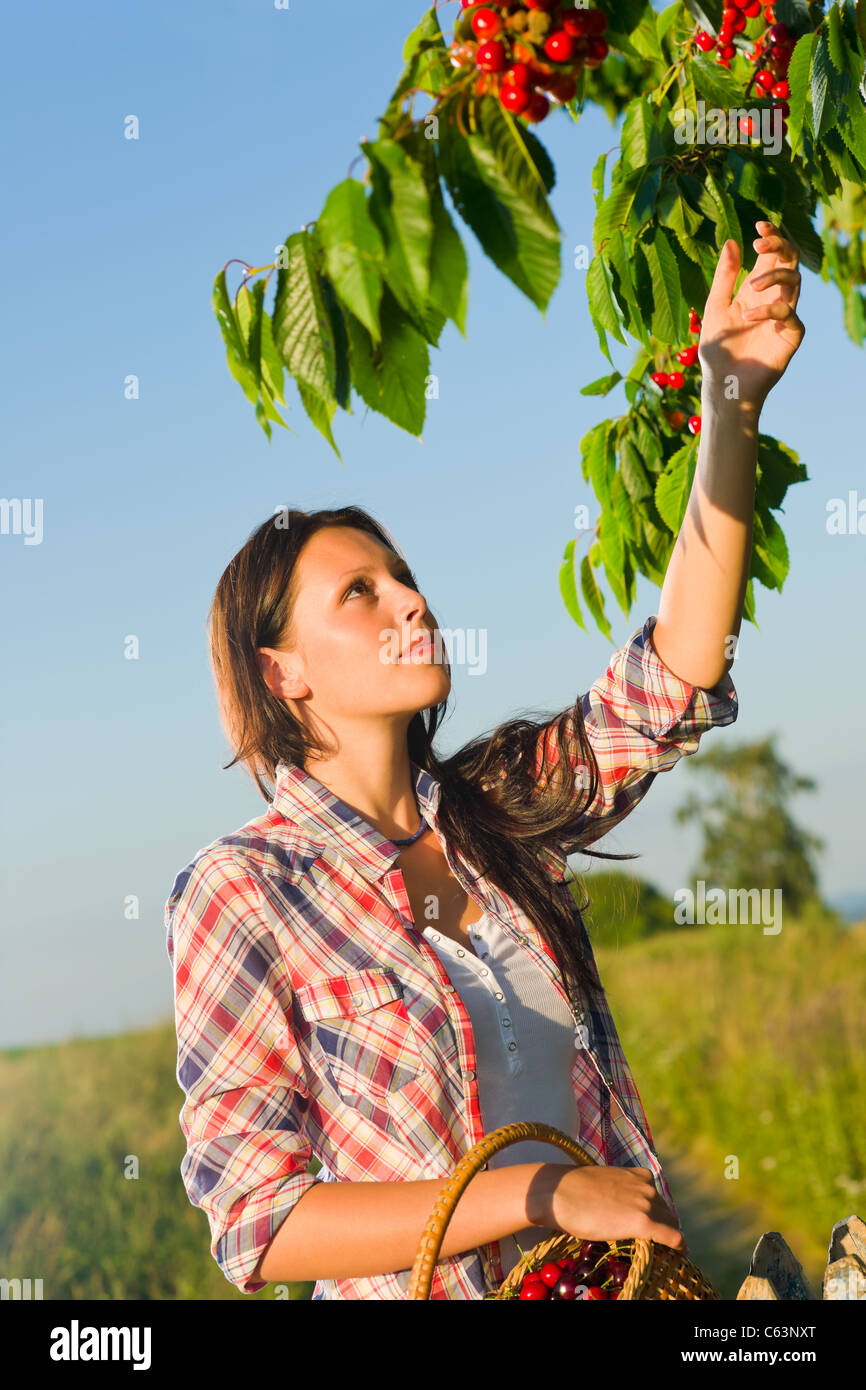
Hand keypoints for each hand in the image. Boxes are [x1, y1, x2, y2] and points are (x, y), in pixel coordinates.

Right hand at [537, 1162, 687, 1252]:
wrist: (560, 1192)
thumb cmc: (574, 1191)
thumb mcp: (605, 1186)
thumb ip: (621, 1195)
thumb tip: (621, 1211)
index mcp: (639, 1176)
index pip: (659, 1201)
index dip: (660, 1217)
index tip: (659, 1230)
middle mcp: (647, 1187)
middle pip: (667, 1213)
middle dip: (665, 1227)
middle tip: (661, 1244)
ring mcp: (646, 1203)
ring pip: (670, 1224)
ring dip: (668, 1236)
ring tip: (667, 1251)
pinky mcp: (644, 1221)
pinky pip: (671, 1236)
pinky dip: (678, 1245)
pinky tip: (681, 1253)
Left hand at [697, 220, 804, 409]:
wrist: (723, 385)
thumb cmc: (718, 350)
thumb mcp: (715, 307)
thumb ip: (724, 277)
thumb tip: (732, 241)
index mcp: (757, 289)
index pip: (772, 254)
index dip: (771, 235)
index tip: (760, 224)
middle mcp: (774, 298)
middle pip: (790, 260)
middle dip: (779, 245)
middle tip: (760, 242)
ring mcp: (785, 316)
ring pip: (795, 281)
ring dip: (774, 276)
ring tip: (751, 286)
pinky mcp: (791, 335)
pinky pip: (789, 314)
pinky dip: (769, 311)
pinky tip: (748, 317)